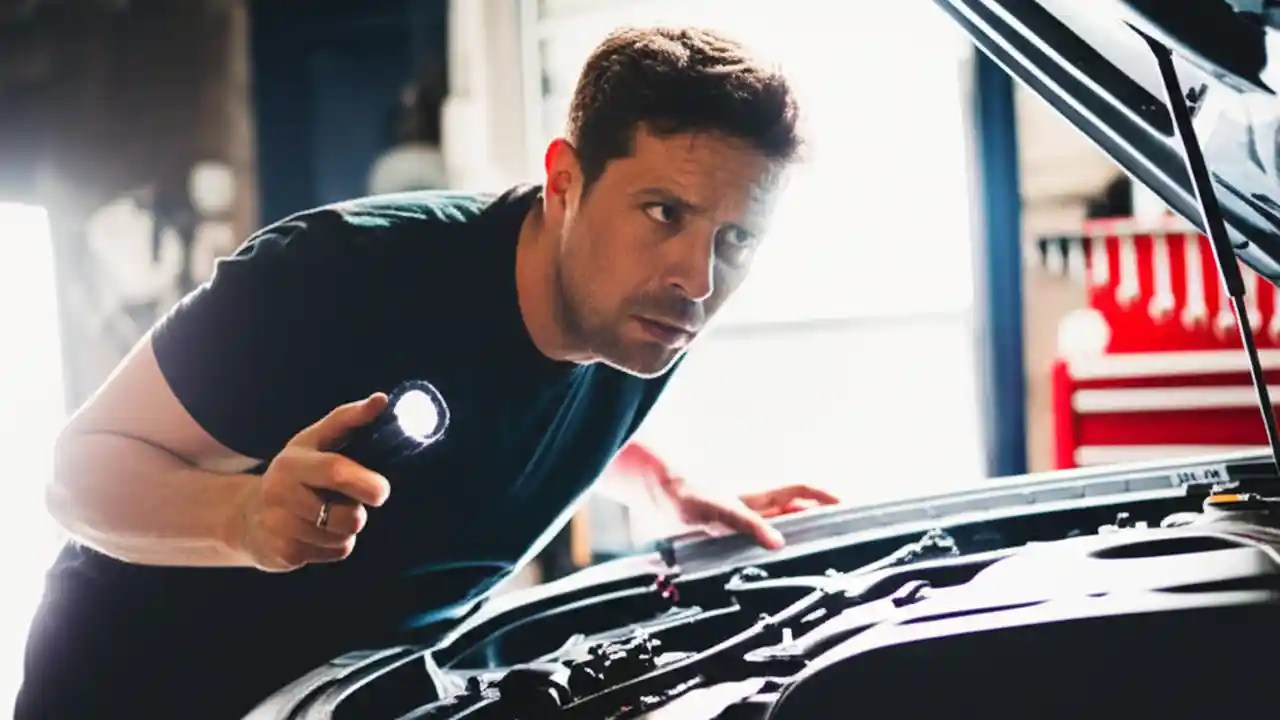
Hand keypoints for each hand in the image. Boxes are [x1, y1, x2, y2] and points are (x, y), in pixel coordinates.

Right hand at [229, 393, 392, 571]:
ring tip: (328, 516)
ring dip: (347, 529)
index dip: (365, 482)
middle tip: (351, 502)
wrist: (249, 516)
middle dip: (358, 513)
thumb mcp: (315, 442)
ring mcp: (278, 525)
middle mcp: (280, 492)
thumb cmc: (296, 474)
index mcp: (293, 462)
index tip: (382, 491)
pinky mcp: (283, 553)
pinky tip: (317, 534)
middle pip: (347, 515)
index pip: (335, 470)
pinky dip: (336, 546)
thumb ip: (348, 420)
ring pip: (343, 536)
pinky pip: (335, 553)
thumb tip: (381, 399)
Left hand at [668, 479, 840, 549]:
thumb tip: (780, 543)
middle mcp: (761, 503)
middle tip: (842, 536)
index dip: (825, 495)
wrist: (664, 493)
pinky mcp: (736, 527)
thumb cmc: (694, 496)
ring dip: (802, 532)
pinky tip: (780, 560)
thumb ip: (750, 525)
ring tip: (819, 552)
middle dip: (821, 518)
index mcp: (763, 494)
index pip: (802, 490)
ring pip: (785, 523)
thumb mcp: (723, 511)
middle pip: (799, 508)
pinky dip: (779, 544)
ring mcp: (749, 515)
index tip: (847, 505)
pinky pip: (767, 534)